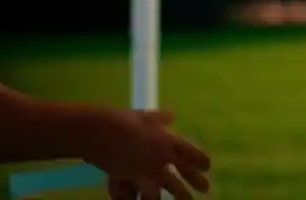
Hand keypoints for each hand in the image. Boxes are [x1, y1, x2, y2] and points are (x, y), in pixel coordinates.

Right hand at [82, 108, 210, 199]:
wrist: (98, 130)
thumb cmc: (122, 119)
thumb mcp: (145, 116)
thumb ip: (159, 118)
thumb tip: (171, 114)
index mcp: (170, 142)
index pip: (193, 155)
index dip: (202, 162)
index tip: (207, 167)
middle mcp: (162, 160)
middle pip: (182, 181)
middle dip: (192, 188)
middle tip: (204, 190)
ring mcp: (146, 173)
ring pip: (162, 196)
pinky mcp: (130, 181)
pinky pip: (134, 197)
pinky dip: (133, 198)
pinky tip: (136, 199)